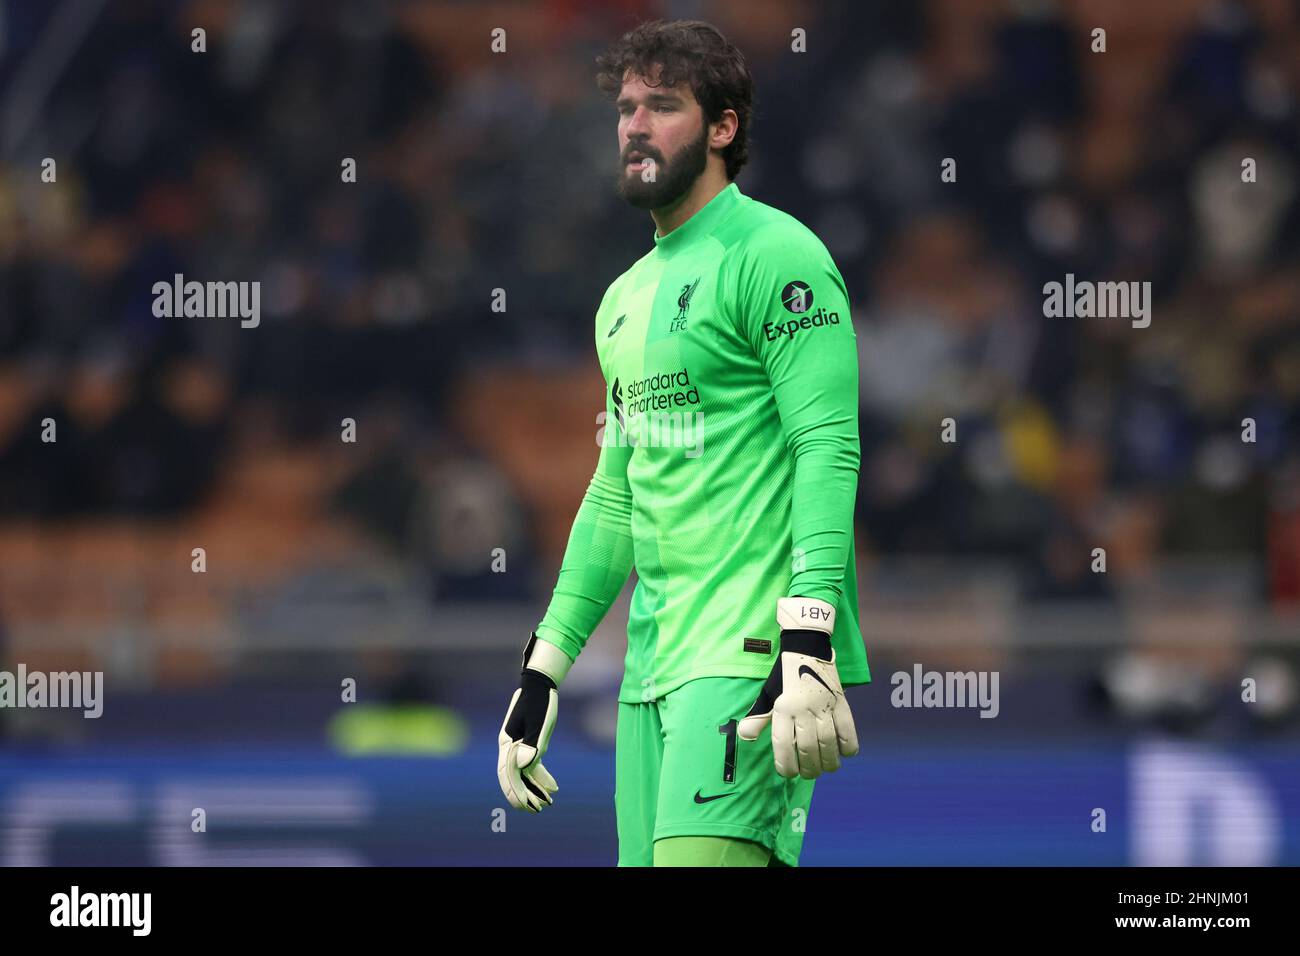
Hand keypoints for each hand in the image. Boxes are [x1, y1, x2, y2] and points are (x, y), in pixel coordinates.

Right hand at [497, 633, 570, 811]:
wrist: (541, 685)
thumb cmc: (540, 702)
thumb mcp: (539, 722)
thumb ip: (532, 744)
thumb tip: (525, 765)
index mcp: (508, 744)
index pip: (509, 773)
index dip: (516, 791)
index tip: (525, 805)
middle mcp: (511, 748)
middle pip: (514, 778)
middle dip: (524, 796)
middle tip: (536, 811)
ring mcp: (520, 747)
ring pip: (524, 774)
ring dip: (534, 789)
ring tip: (547, 804)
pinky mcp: (530, 744)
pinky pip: (533, 766)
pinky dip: (541, 778)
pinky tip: (553, 787)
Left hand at [738, 598, 858, 778]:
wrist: (807, 648)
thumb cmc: (784, 677)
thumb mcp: (768, 695)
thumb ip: (759, 717)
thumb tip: (745, 736)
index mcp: (783, 707)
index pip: (783, 744)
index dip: (785, 764)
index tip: (788, 774)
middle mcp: (803, 708)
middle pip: (807, 748)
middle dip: (808, 768)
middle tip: (808, 774)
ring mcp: (824, 705)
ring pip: (828, 743)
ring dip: (828, 762)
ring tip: (826, 768)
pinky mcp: (841, 702)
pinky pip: (848, 729)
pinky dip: (849, 745)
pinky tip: (845, 753)